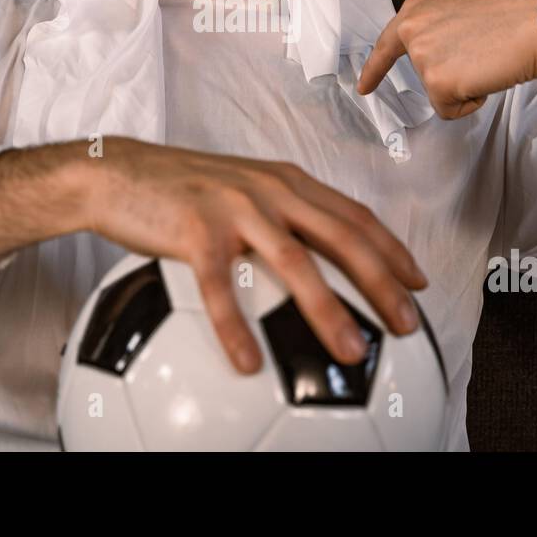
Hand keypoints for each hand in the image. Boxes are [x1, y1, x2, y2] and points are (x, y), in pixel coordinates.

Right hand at [81, 138, 428, 374]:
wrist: (116, 173)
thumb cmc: (179, 190)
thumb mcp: (238, 188)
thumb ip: (277, 213)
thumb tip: (313, 260)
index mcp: (286, 181)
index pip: (354, 214)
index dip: (392, 248)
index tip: (420, 282)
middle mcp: (270, 189)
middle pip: (342, 237)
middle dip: (382, 283)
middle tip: (406, 325)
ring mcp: (235, 207)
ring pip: (295, 263)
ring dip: (328, 311)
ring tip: (350, 353)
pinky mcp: (196, 230)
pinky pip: (222, 287)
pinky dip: (238, 328)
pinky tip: (248, 364)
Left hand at [357, 0, 536, 118]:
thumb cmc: (518, 14)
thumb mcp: (466, 9)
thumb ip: (443, 28)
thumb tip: (445, 53)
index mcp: (417, 7)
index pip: (388, 43)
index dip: (375, 69)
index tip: (363, 87)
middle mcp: (411, 29)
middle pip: (424, 75)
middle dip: (450, 77)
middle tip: (481, 59)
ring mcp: (421, 56)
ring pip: (439, 93)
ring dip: (466, 86)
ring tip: (489, 58)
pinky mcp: (436, 82)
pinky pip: (451, 110)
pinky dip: (472, 102)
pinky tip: (489, 76)